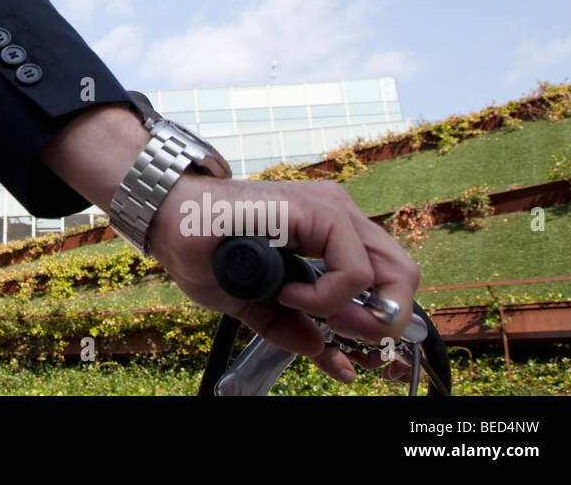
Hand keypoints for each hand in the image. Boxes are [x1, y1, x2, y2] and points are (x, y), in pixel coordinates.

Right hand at [146, 172, 421, 384]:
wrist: (169, 219)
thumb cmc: (204, 250)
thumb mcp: (257, 305)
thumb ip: (295, 329)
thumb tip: (333, 360)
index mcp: (328, 235)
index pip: (385, 279)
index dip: (382, 320)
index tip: (355, 350)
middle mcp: (338, 219)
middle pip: (401, 274)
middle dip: (386, 319)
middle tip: (346, 337)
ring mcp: (331, 210)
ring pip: (391, 271)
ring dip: (356, 310)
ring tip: (310, 312)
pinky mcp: (318, 210)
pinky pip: (354, 269)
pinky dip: (329, 296)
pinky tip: (290, 294)